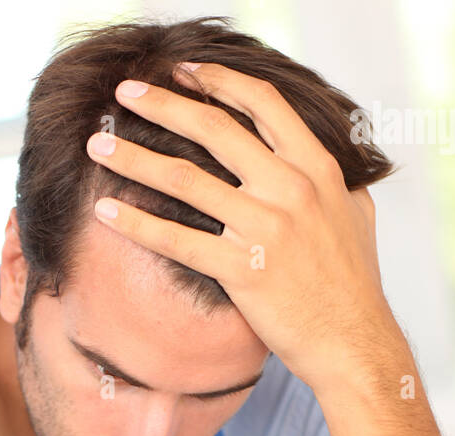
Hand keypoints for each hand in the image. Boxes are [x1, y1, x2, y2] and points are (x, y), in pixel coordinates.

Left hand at [87, 65, 401, 393]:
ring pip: (186, 179)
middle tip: (123, 95)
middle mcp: (290, 188)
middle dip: (162, 105)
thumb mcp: (357, 216)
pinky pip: (178, 240)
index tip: (183, 73)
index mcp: (316, 168)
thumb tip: (336, 167)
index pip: (263, 104)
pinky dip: (137, 224)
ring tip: (97, 148)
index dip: (219, 81)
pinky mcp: (243, 269)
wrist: (353, 343)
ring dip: (134, 158)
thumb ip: (338, 182)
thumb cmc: (354, 285)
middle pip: (215, 128)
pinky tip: (106, 212)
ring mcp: (265, 228)